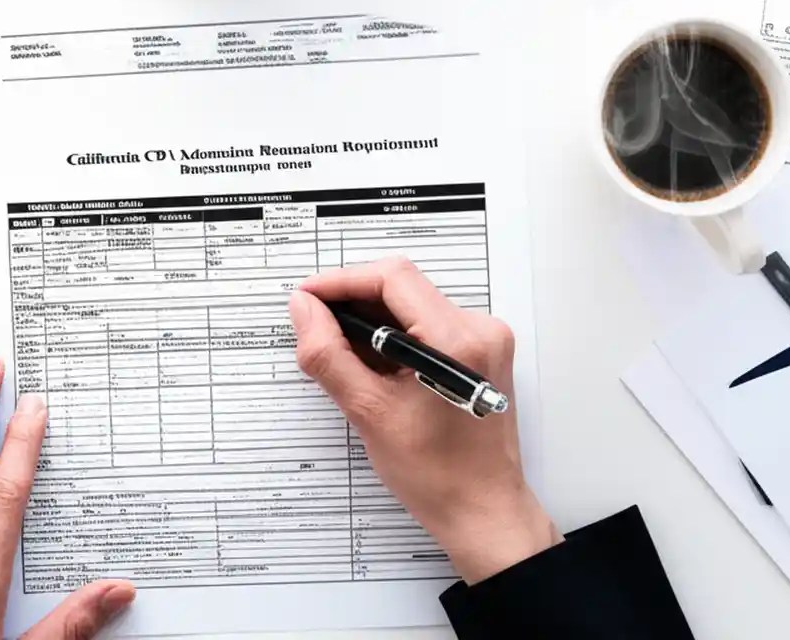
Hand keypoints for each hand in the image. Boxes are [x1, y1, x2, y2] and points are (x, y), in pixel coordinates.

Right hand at [289, 258, 560, 582]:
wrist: (484, 512)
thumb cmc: (439, 475)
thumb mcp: (369, 412)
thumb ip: (328, 354)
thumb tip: (304, 310)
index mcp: (457, 340)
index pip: (392, 277)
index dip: (342, 281)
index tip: (309, 298)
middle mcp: (479, 330)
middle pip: (402, 287)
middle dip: (353, 302)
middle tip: (316, 328)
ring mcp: (484, 340)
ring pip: (412, 306)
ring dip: (372, 323)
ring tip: (342, 356)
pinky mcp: (481, 353)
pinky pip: (428, 325)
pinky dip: (394, 338)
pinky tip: (373, 367)